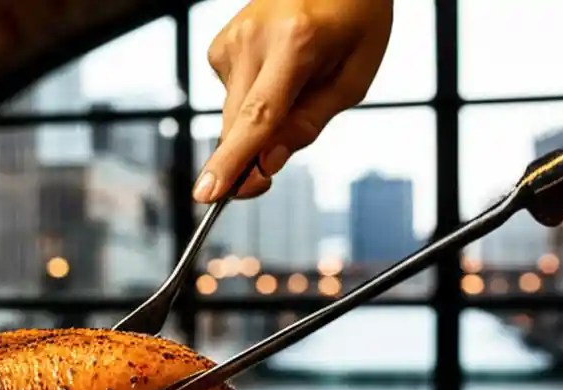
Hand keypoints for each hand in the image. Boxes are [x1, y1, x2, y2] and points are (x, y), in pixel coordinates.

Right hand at [194, 0, 392, 202]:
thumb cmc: (354, 22)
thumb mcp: (353, 79)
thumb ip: (308, 125)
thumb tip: (266, 164)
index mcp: (296, 43)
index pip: (258, 116)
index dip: (232, 161)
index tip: (208, 194)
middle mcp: (253, 37)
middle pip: (237, 124)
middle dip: (248, 158)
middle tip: (266, 178)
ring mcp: (230, 38)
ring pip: (231, 114)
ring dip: (257, 122)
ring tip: (294, 84)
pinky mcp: (217, 45)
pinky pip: (230, 95)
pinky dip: (250, 98)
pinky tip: (273, 73)